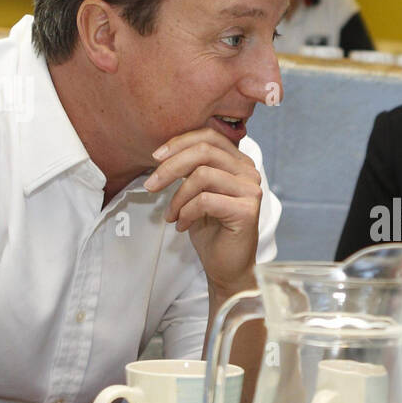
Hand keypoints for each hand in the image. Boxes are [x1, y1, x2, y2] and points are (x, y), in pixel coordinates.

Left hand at [145, 129, 261, 293]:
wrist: (226, 266)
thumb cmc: (211, 229)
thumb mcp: (196, 192)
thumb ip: (191, 169)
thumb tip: (163, 153)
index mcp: (239, 162)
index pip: (209, 136)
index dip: (180, 142)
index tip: (155, 157)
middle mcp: (249, 172)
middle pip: (204, 151)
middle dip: (171, 167)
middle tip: (150, 185)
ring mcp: (251, 190)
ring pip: (203, 175)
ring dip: (178, 196)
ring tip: (171, 214)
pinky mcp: (247, 211)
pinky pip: (205, 200)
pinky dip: (186, 212)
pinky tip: (182, 225)